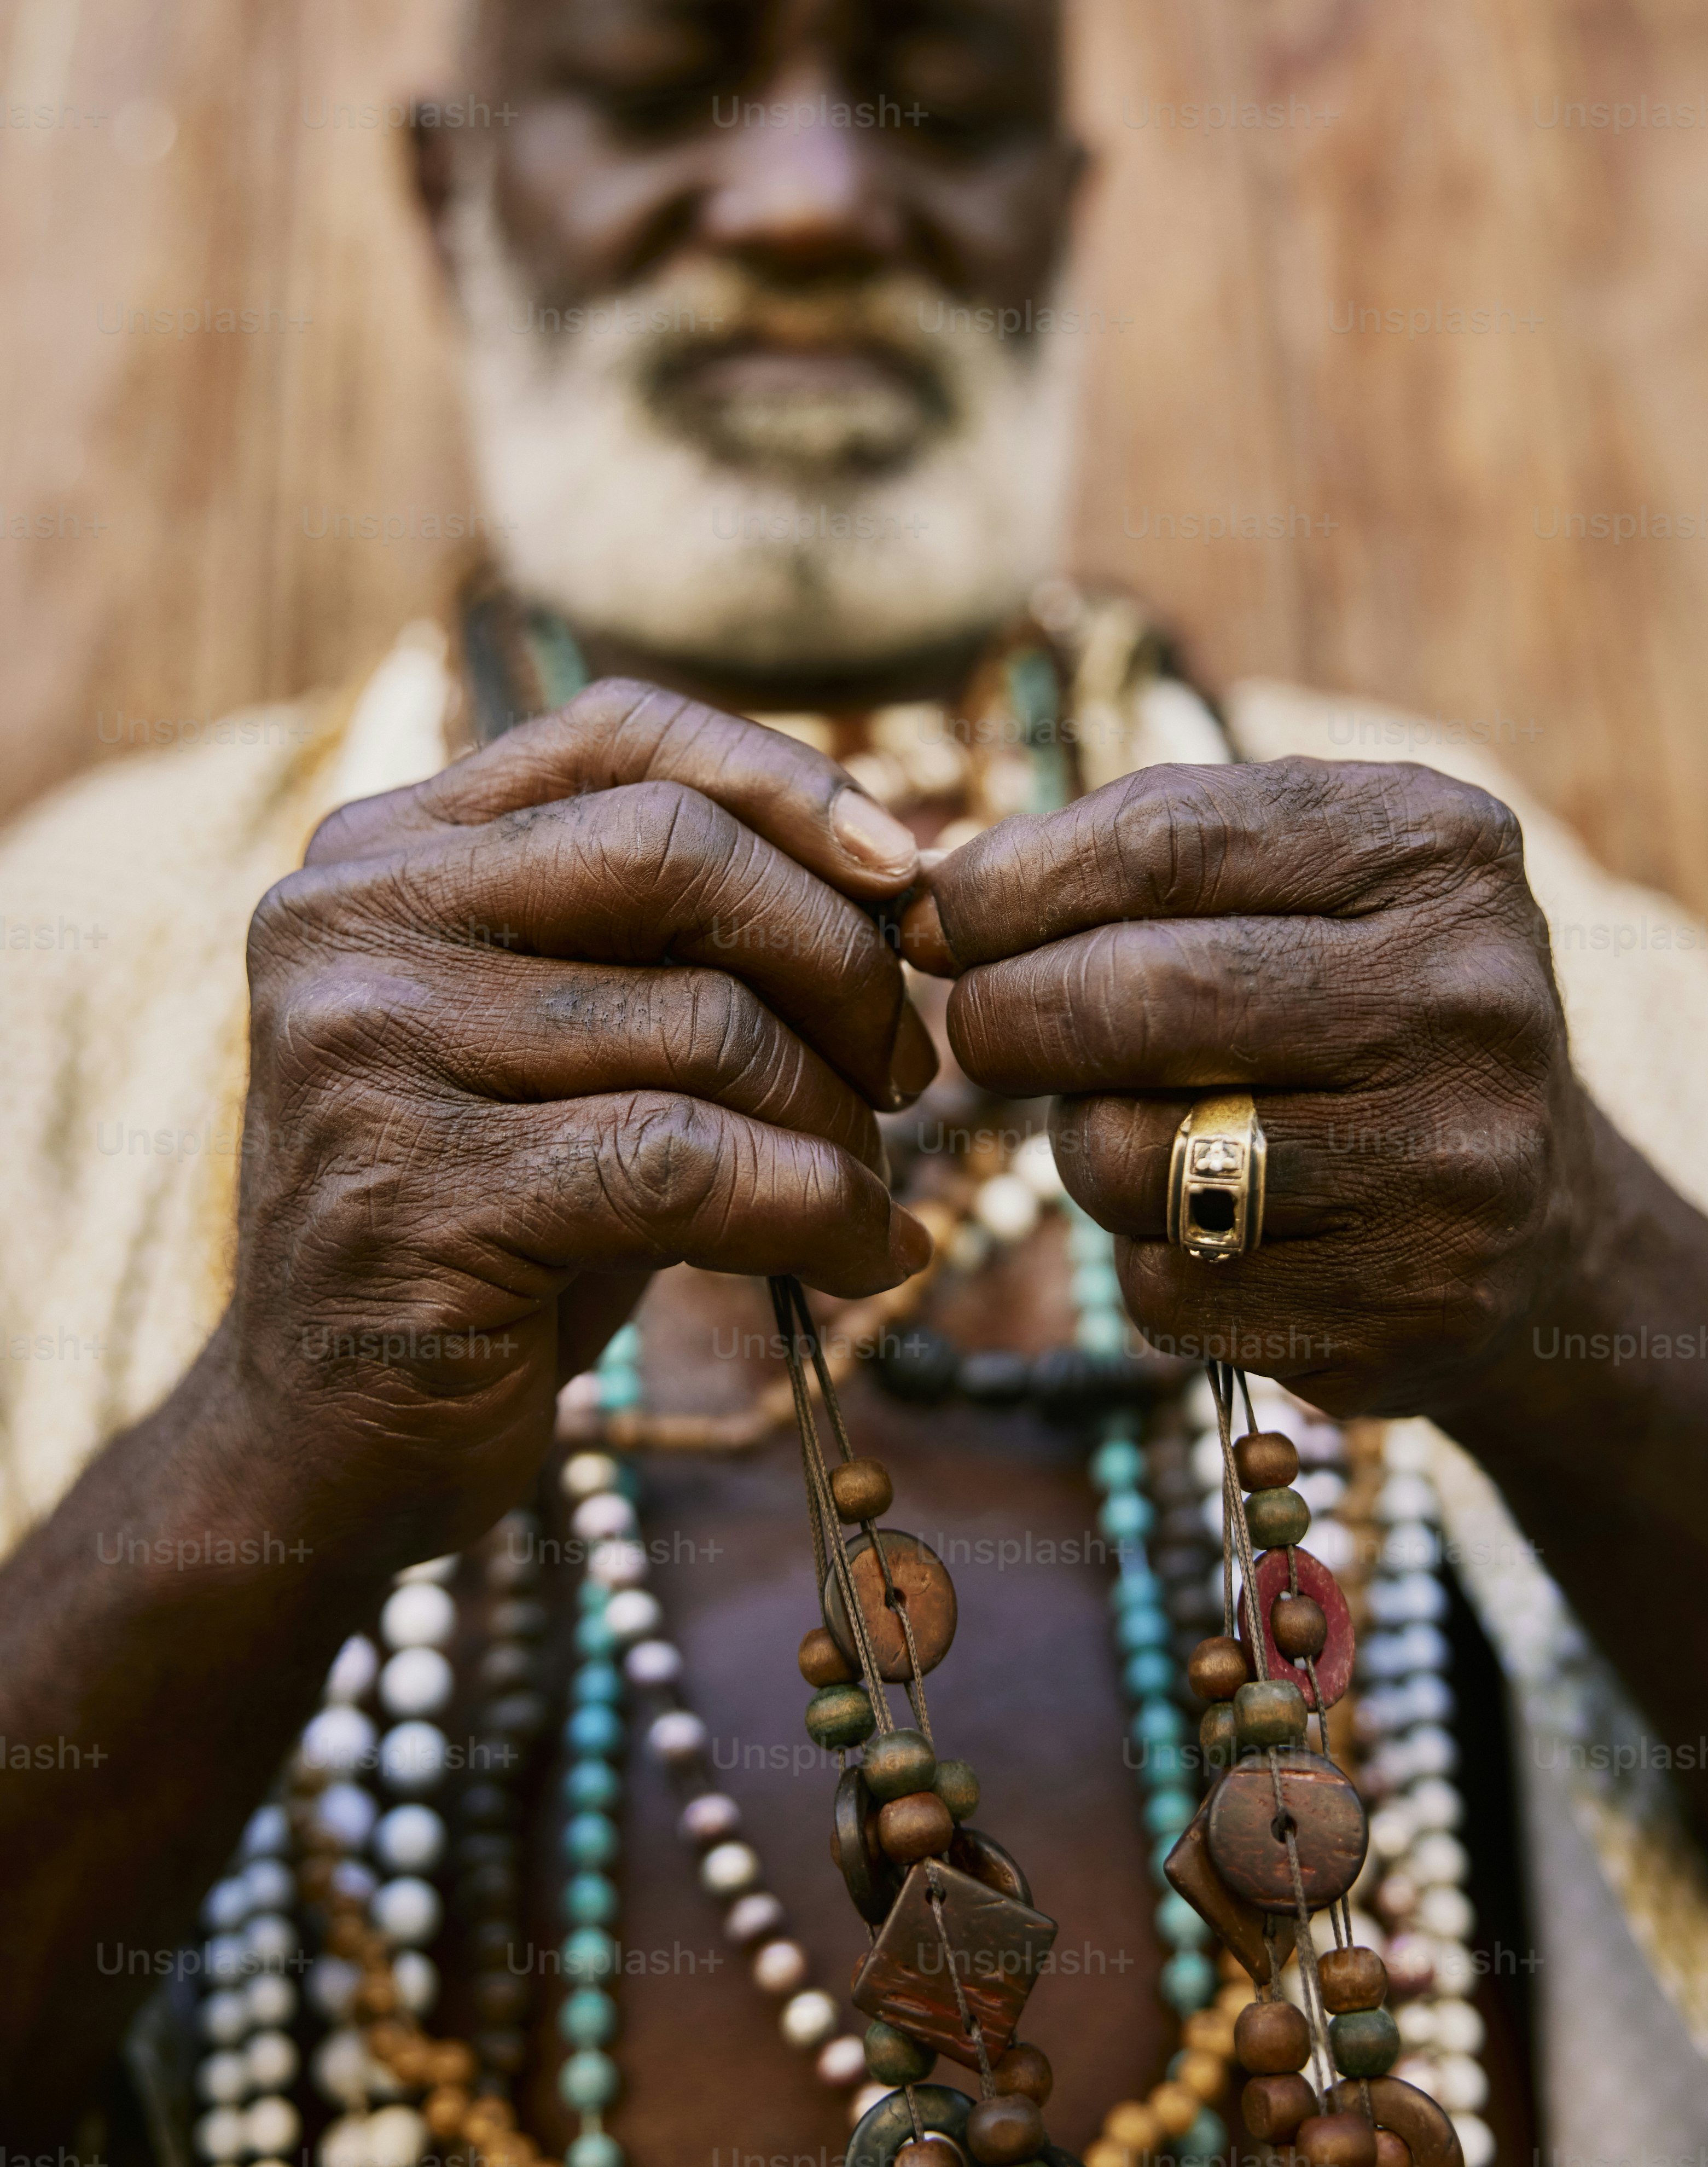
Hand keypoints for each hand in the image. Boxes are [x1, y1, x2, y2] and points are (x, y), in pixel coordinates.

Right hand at [229, 682, 935, 1555]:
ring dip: (837, 1117)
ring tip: (869, 1186)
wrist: (320, 1444)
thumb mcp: (574, 1042)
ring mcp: (370, 1055)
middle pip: (675, 852)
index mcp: (384, 850)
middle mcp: (350, 922)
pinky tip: (868, 1257)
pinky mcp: (417, 1199)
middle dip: (839, 957)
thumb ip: (685, 936)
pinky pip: (691, 1166)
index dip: (791, 786)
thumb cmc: (493, 1222)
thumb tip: (919, 858)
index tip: (910, 875)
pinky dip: (819, 1212)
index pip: (619, 732)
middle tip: (904, 1069)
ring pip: (706, 1022)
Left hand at [903, 759, 1599, 1415]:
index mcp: (1434, 849)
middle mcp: (1466, 997)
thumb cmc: (1364, 1009)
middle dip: (1006, 1015)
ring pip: (1133, 1158)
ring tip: (1132, 1126)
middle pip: (1140, 996)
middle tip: (978, 1029)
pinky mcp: (1412, 1308)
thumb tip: (931, 891)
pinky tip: (1210, 1230)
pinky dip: (1148, 1261)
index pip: (1164, 839)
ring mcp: (1452, 1165)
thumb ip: (1139, 852)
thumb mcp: (1306, 879)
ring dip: (1081, 1146)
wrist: (1547, 1219)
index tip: (935, 916)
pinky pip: (1171, 1290)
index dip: (1011, 883)